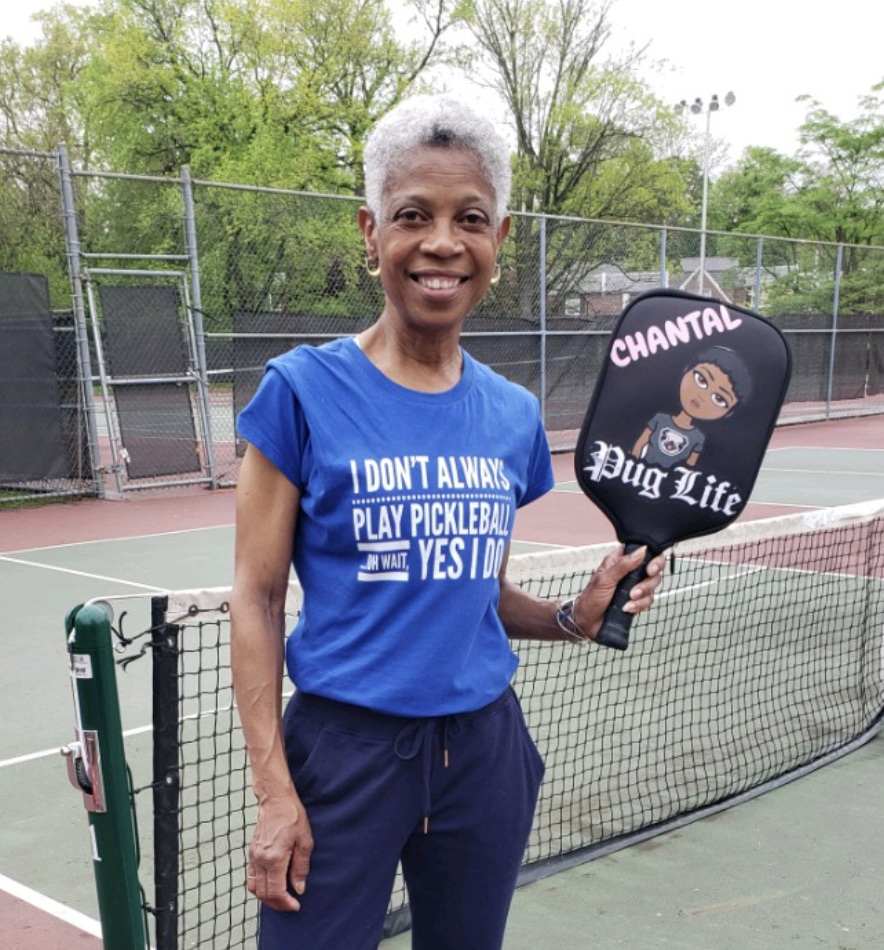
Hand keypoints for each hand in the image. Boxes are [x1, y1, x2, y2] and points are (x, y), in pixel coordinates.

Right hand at [247, 793, 312, 910]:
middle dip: (277, 904)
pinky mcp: (251, 853)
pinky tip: (271, 886)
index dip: (286, 903)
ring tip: (281, 899)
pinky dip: (259, 887)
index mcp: (274, 858)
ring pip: (254, 888)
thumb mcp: (304, 840)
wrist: (275, 800)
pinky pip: (251, 877)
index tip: (296, 906)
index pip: (276, 891)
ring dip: (266, 898)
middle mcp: (260, 859)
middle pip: (263, 894)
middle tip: (290, 905)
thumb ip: (301, 867)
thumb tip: (299, 888)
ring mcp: (253, 856)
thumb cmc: (292, 816)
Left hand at [572, 545, 665, 638]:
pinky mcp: (637, 600)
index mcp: (619, 561)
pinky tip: (627, 608)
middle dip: (649, 579)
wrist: (588, 623)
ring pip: (653, 584)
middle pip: (654, 567)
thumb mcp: (604, 579)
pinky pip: (648, 600)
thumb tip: (642, 550)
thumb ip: (623, 565)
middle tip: (639, 587)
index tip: (650, 568)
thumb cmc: (591, 598)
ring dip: (643, 593)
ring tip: (629, 599)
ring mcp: (635, 585)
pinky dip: (639, 605)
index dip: (651, 556)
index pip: (641, 550)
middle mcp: (629, 571)